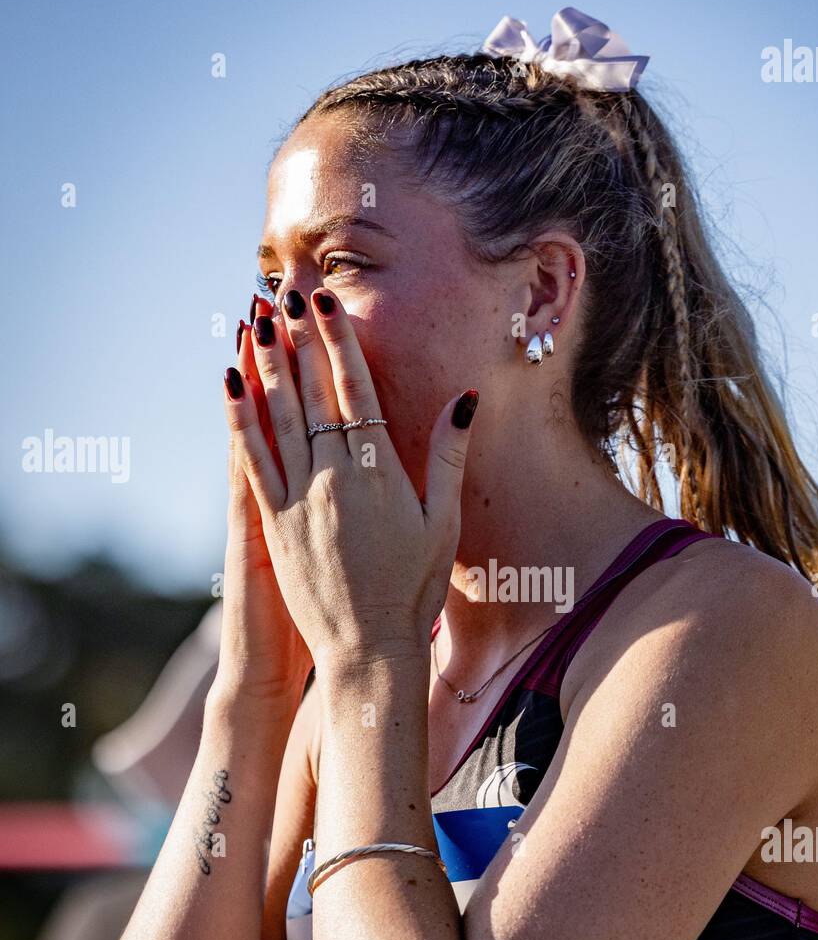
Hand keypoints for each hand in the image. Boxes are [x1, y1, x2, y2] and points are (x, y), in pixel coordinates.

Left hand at [222, 288, 478, 669]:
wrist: (368, 647)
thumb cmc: (414, 589)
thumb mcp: (444, 523)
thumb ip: (448, 457)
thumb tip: (465, 400)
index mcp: (378, 473)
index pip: (354, 390)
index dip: (339, 341)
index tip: (325, 302)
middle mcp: (334, 477)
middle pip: (310, 393)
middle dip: (296, 338)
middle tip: (283, 292)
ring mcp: (299, 498)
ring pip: (277, 417)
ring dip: (264, 365)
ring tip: (254, 321)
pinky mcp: (274, 522)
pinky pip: (252, 458)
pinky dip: (239, 418)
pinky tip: (230, 385)